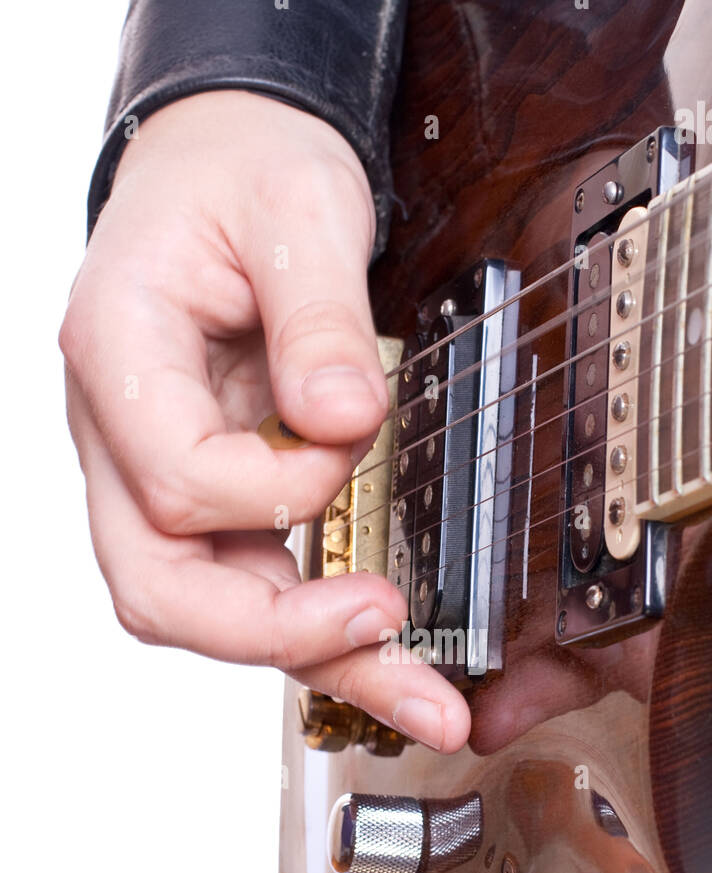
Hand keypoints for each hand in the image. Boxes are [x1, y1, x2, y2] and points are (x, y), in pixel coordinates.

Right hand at [60, 91, 469, 752]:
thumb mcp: (296, 205)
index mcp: (117, 352)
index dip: (270, 487)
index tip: (349, 448)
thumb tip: (344, 419)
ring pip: (205, 609)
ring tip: (423, 696)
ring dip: (313, 657)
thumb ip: (320, 314)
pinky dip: (321, 629)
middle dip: (274, 630)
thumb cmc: (241, 172)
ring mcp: (161, 477)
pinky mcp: (215, 500)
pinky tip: (392, 655)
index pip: (172, 476)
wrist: (224, 165)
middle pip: (157, 585)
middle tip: (383, 633)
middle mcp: (122, 434)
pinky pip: (252, 586)